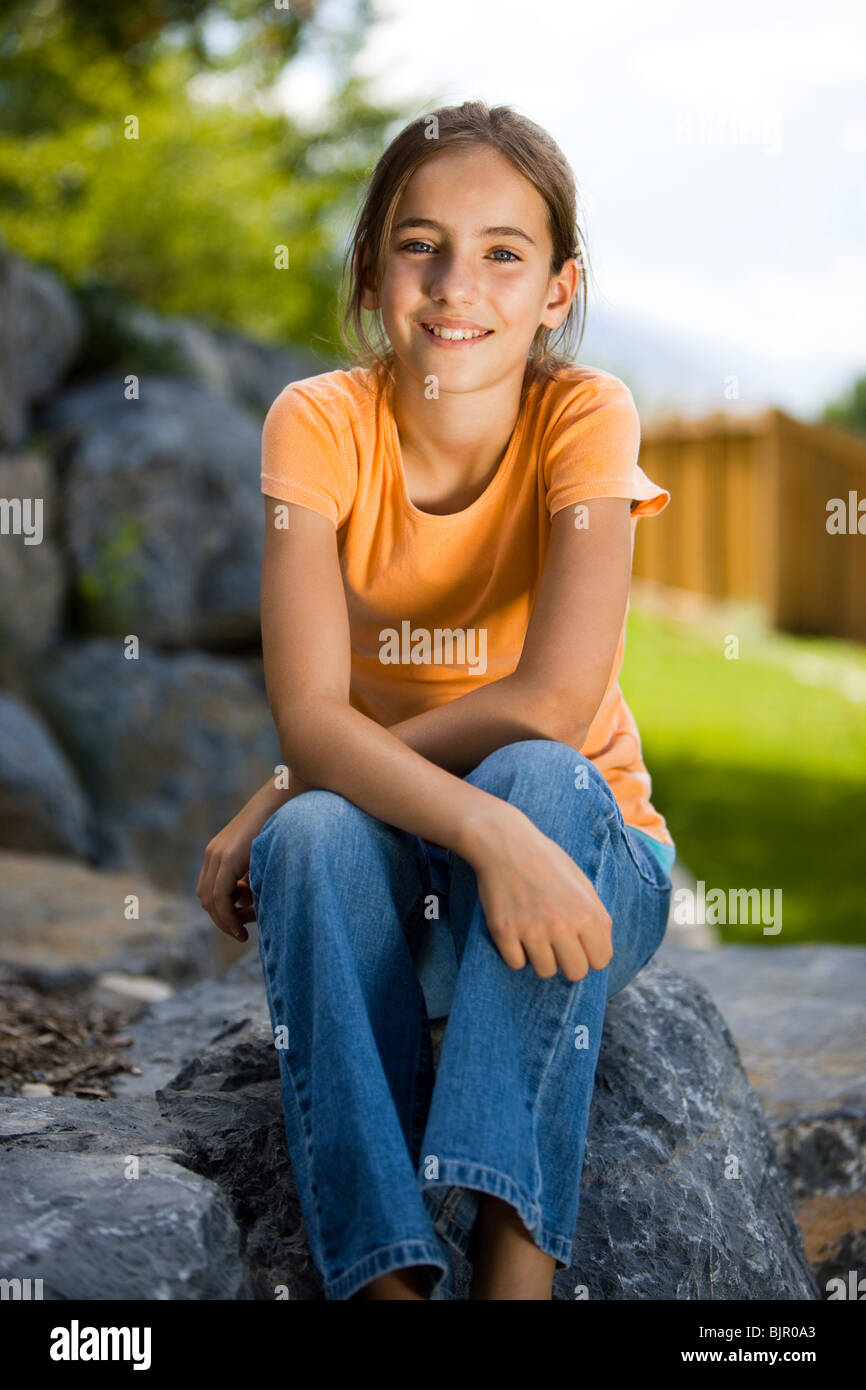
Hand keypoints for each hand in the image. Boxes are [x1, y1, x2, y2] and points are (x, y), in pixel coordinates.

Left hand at [196, 773, 310, 941]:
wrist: (285, 798)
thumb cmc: (282, 825)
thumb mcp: (263, 856)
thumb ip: (252, 876)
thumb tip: (246, 903)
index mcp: (219, 852)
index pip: (210, 891)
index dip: (221, 913)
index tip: (239, 928)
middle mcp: (214, 853)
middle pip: (206, 898)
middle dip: (222, 920)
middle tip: (240, 934)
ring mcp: (218, 853)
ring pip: (210, 900)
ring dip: (224, 920)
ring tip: (242, 933)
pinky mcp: (228, 857)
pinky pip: (219, 896)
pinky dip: (227, 914)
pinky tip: (241, 926)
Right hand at [465, 805, 612, 980]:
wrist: (506, 843)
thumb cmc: (547, 861)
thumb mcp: (582, 882)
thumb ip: (598, 916)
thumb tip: (603, 950)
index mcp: (585, 912)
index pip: (601, 961)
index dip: (591, 956)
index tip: (580, 946)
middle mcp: (561, 926)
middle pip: (575, 973)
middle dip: (568, 963)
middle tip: (558, 946)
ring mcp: (531, 930)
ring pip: (545, 972)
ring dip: (541, 958)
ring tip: (535, 936)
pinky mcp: (504, 932)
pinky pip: (516, 963)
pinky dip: (516, 953)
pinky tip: (516, 933)